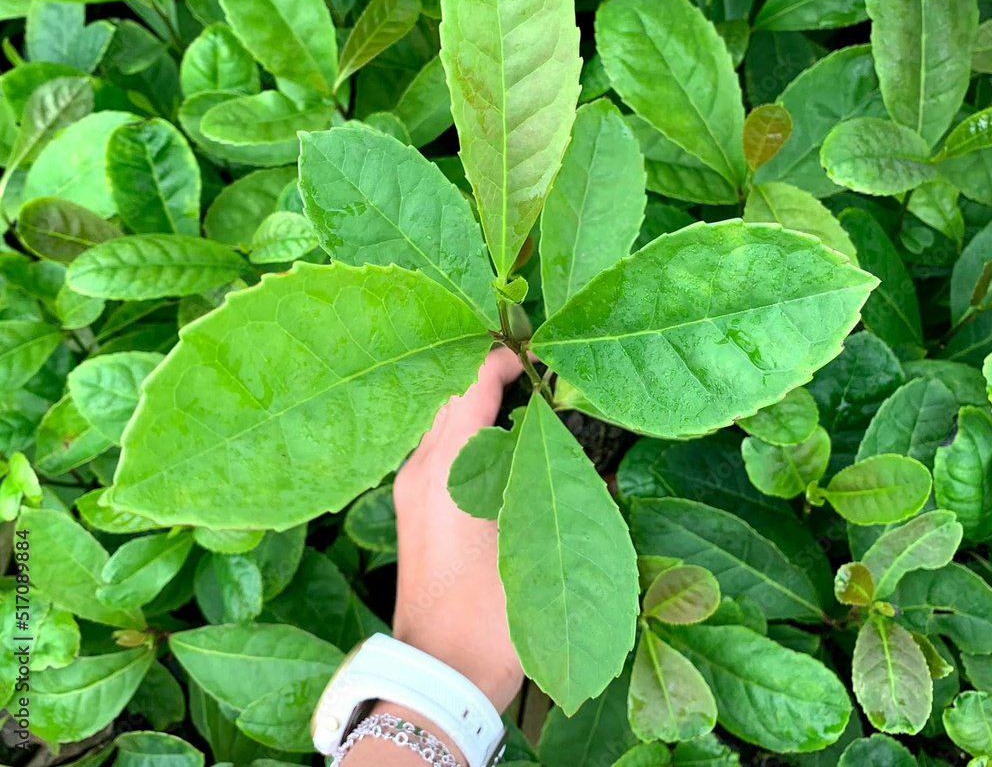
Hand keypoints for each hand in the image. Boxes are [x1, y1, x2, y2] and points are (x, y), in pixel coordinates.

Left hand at [392, 347, 525, 712]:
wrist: (442, 672)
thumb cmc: (493, 610)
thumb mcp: (530, 534)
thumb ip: (539, 472)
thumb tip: (548, 431)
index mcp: (447, 466)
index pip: (470, 385)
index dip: (501, 361)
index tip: (533, 352)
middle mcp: (418, 467)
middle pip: (447, 394)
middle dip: (483, 373)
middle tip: (526, 366)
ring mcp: (408, 488)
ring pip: (436, 419)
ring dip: (469, 401)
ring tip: (512, 395)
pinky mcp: (409, 508)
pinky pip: (432, 446)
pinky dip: (460, 429)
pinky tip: (491, 441)